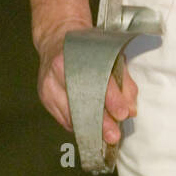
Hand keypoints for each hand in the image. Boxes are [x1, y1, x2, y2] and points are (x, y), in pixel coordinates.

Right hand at [37, 21, 137, 146]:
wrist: (58, 39)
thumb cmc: (87, 47)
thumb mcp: (110, 56)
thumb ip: (124, 82)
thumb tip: (130, 110)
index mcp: (78, 53)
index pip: (98, 79)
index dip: (112, 98)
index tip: (122, 114)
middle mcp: (58, 69)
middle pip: (81, 101)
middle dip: (99, 122)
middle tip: (113, 135)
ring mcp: (48, 84)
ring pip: (70, 113)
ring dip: (89, 128)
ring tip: (104, 137)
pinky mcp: (44, 97)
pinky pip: (62, 118)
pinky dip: (78, 125)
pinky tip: (89, 128)